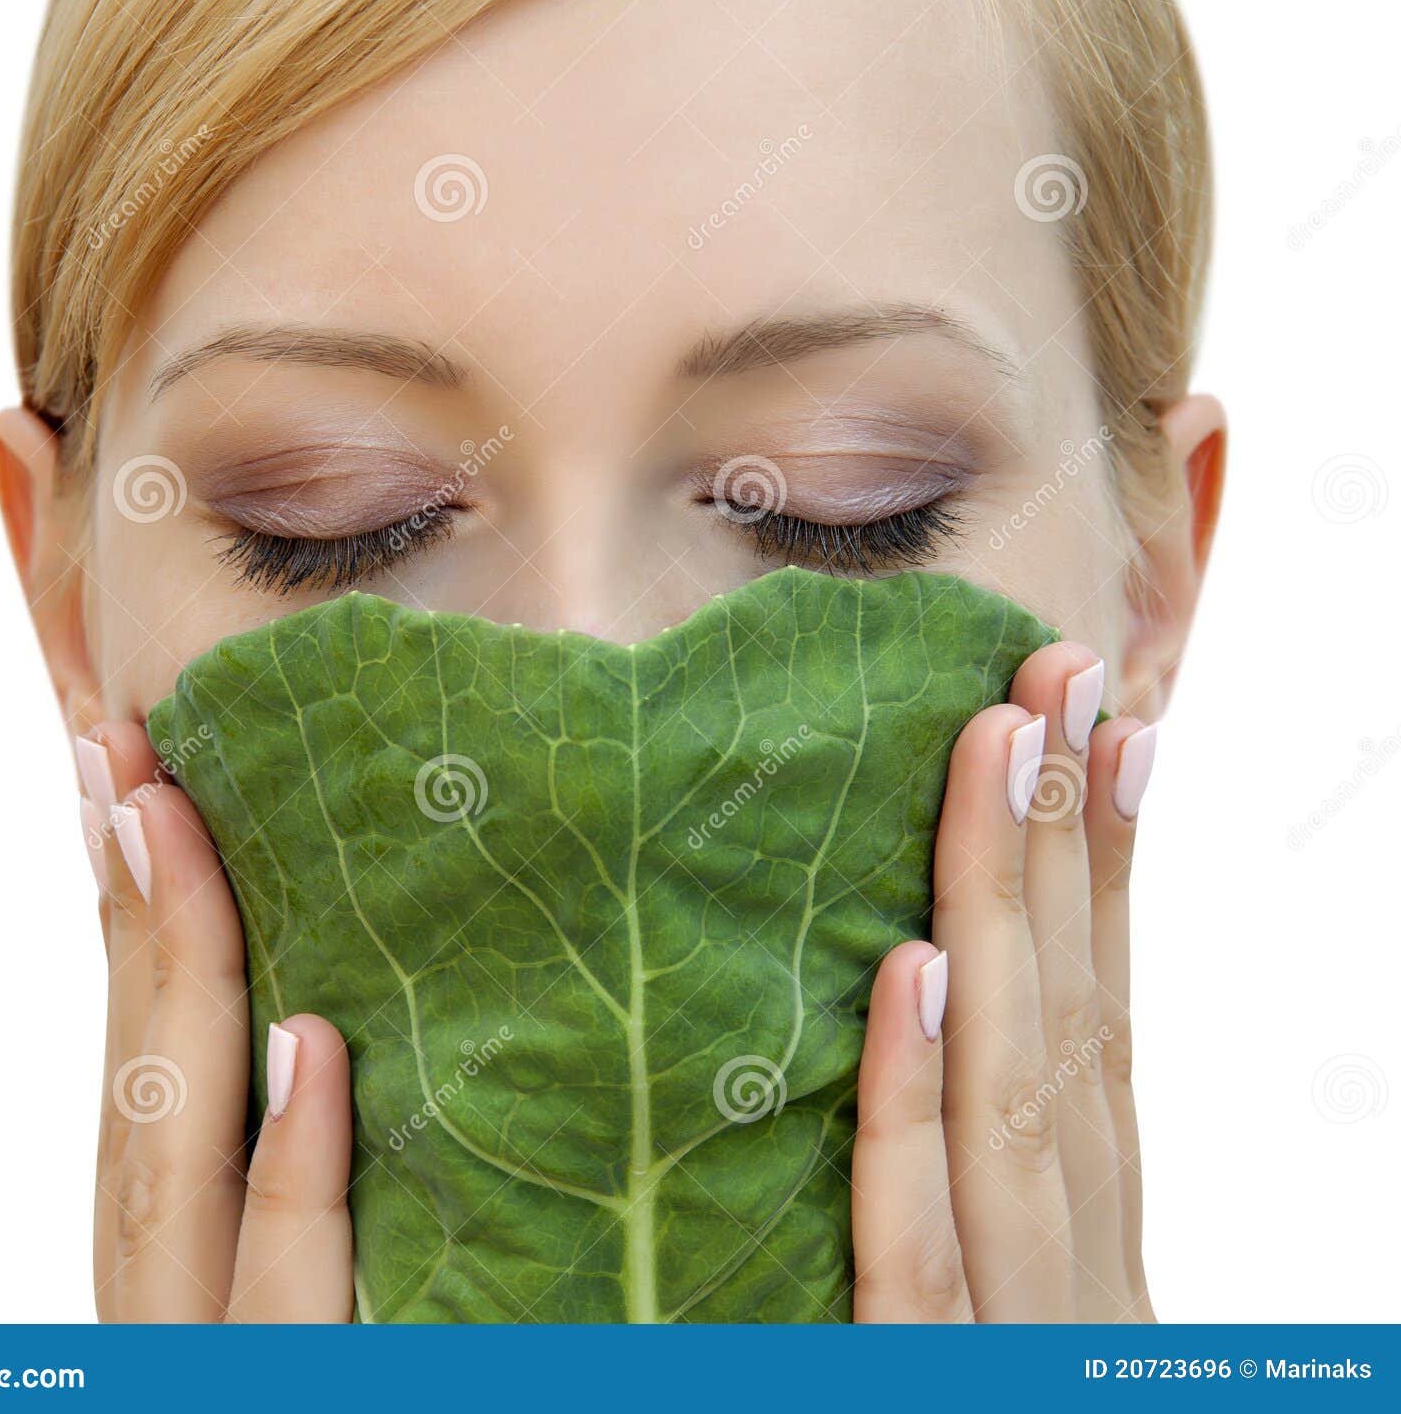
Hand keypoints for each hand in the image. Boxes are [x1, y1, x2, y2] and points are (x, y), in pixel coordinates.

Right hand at [75, 723, 354, 1321]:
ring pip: (173, 1151)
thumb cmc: (364, 1372)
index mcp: (176, 1240)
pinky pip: (288, 1278)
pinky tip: (308, 1044)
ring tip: (162, 824)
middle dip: (130, 907)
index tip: (125, 772)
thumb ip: (320, 1159)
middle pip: (143, 1073)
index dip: (133, 912)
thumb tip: (337, 996)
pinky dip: (293, 1159)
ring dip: (175, 981)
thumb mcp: (325, 1269)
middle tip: (121, 746)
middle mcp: (168, 1281)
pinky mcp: (283, 1383)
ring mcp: (207, 1340)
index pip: (149, 1051)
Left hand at [850, 643, 1156, 1321]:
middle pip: (1070, 1025)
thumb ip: (972, 1186)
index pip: (1100, 1026)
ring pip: (1013, 1096)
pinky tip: (912, 971)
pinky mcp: (915, 1391)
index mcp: (1085, 1240)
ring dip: (1007, 911)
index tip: (1100, 729)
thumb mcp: (997, 1306)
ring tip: (999, 746)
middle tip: (1053, 674)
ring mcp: (1013, 1333)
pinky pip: (916, 1246)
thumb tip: (934, 990)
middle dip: (1064, 839)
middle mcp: (1073, 1268)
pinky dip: (915, 1107)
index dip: (1102, 875)